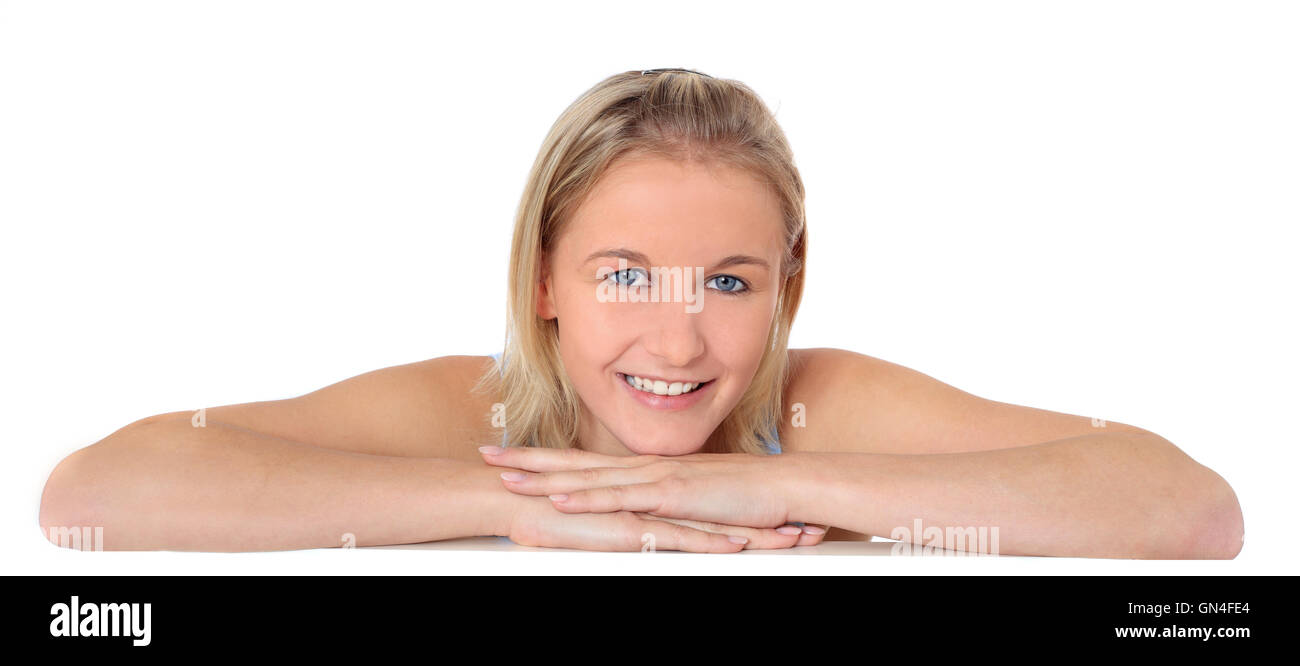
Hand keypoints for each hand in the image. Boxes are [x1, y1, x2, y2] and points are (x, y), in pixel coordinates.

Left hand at [480, 445, 827, 544]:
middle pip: (577, 463)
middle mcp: (647, 468)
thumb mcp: (700, 505)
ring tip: (504, 476)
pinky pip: (622, 499)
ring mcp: (657, 479)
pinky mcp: (673, 496)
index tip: (514, 455)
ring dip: (544, 477)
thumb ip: (671, 508)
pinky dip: (588, 498)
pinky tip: (558, 498)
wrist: (790, 488)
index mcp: (650, 471)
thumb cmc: (751, 500)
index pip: (590, 463)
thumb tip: (649, 517)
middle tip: (485, 454)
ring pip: (590, 477)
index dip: (549, 460)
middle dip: (528, 460)